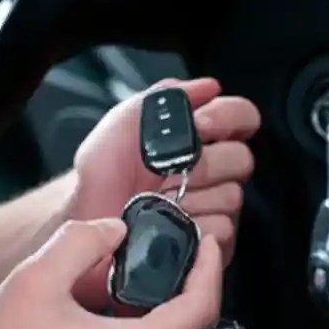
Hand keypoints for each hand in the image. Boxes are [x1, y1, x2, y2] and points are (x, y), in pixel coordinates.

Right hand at [0, 219, 221, 328]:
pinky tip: (123, 320)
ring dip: (172, 318)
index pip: (203, 306)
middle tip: (180, 256)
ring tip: (151, 283)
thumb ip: (83, 241)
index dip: (210, 267)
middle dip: (194, 290)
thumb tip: (113, 230)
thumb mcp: (35, 280)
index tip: (206, 243)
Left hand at [69, 78, 259, 305]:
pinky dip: (194, 226)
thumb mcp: (123, 123)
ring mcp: (212, 207)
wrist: (87, 221)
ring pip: (232, 196)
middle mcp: (211, 171)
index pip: (241, 117)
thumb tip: (208, 86)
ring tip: (162, 201)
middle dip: (206, 164)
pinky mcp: (209, 242)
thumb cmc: (102, 175)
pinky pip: (222, 231)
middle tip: (171, 172)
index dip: (228, 117)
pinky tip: (169, 223)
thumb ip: (165, 97)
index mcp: (196, 137)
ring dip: (195, 198)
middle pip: (242, 159)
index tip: (201, 125)